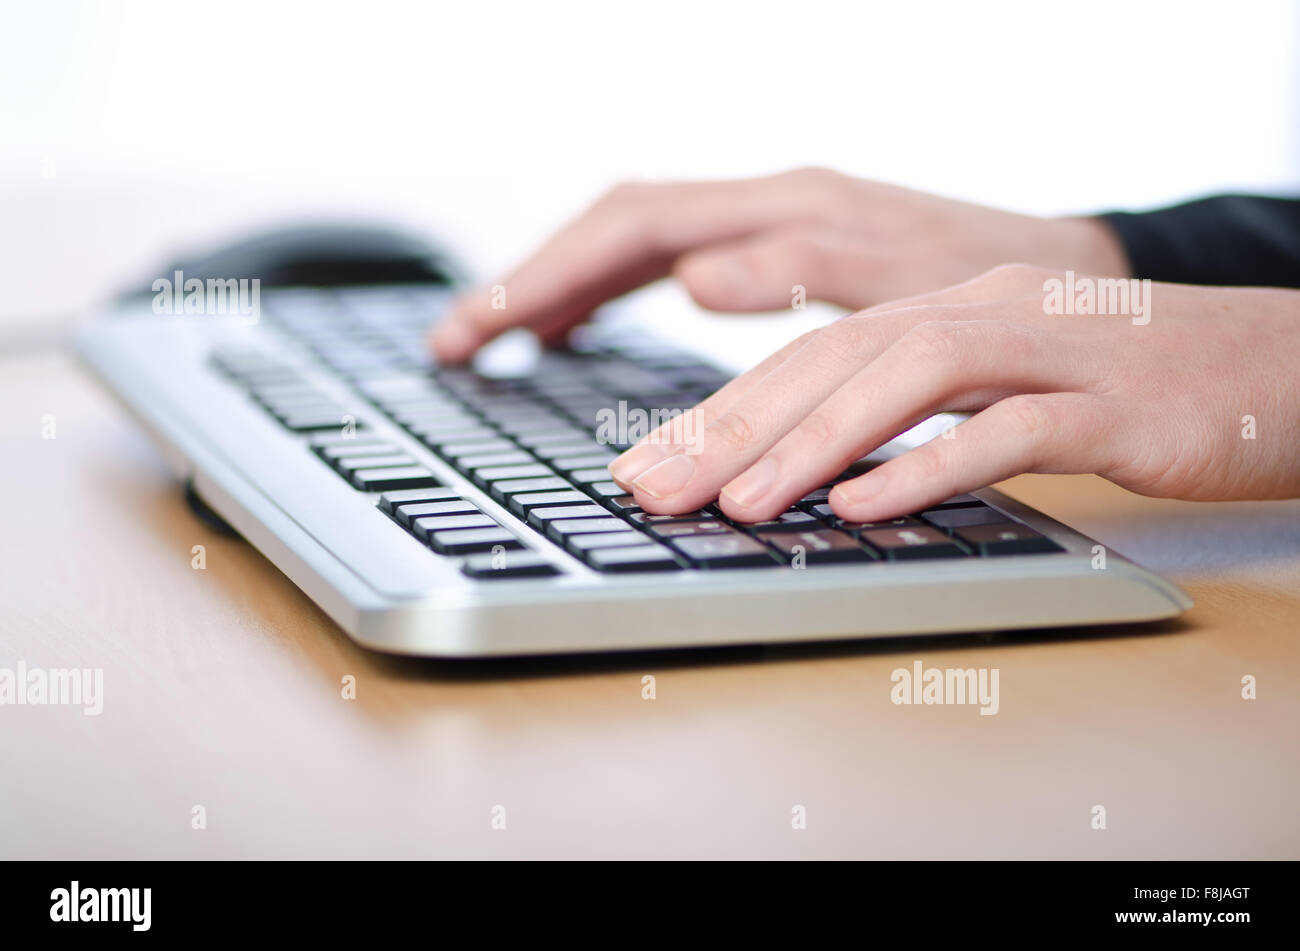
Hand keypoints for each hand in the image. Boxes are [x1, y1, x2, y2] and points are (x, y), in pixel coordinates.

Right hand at [429, 167, 1129, 360]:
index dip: (545, 277)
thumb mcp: (909, 290)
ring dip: (558, 285)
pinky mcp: (777, 248)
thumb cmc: (997, 291)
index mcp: (785, 209)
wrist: (1063, 272)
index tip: (480, 329)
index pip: (630, 230)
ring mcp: (769, 222)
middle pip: (612, 227)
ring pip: (633, 241)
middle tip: (457, 343)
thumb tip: (692, 272)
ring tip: (497, 338)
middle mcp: (766, 203)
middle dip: (526, 282)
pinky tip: (582, 325)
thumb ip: (802, 275)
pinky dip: (611, 292)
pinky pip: (667, 259)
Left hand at [606, 266, 1299, 521]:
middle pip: (836, 358)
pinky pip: (1010, 430)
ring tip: (737, 505)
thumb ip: (918, 416)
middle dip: (733, 428)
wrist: (1290, 368)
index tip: (650, 465)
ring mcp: (1055, 352)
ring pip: (910, 378)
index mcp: (953, 306)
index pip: (814, 353)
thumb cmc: (1135, 389)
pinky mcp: (1117, 405)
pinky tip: (864, 509)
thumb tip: (818, 472)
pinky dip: (931, 467)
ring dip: (812, 443)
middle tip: (654, 491)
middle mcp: (990, 312)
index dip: (724, 408)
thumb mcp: (1009, 389)